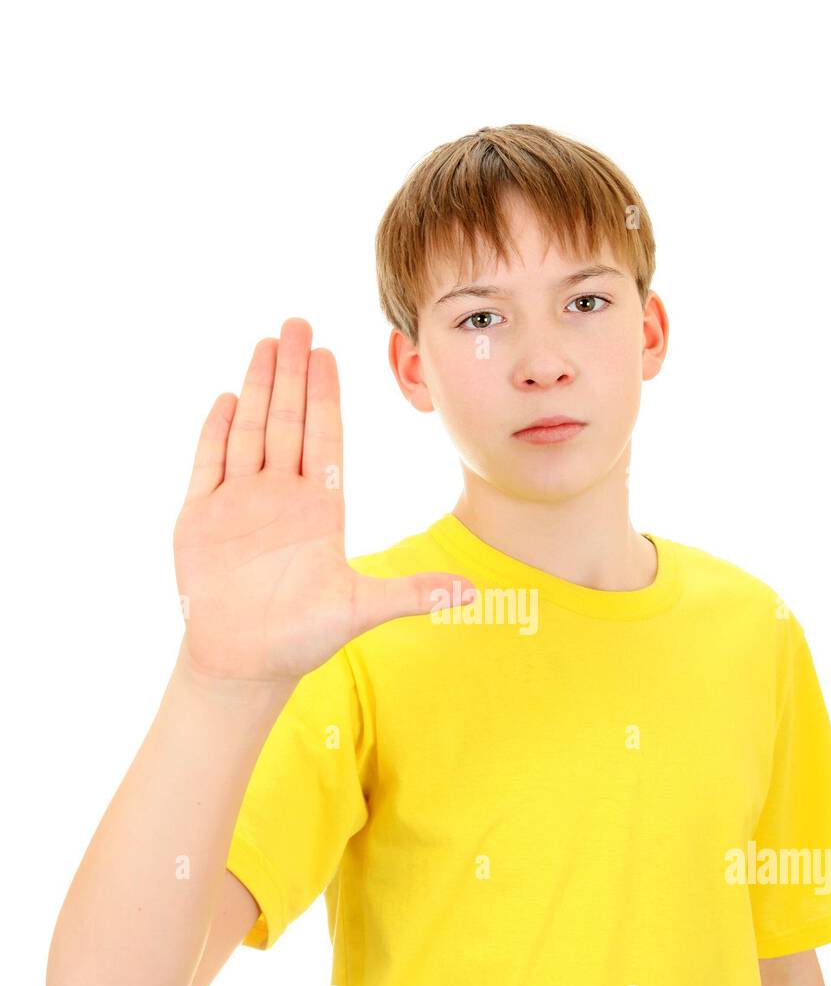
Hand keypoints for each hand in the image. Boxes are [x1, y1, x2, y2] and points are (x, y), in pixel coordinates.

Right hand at [173, 318, 476, 682]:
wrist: (245, 663)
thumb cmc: (303, 638)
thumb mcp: (362, 610)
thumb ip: (413, 595)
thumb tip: (474, 594)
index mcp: (319, 509)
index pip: (325, 438)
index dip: (325, 396)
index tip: (329, 354)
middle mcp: (280, 497)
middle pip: (287, 421)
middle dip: (291, 372)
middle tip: (297, 322)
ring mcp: (240, 503)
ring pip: (250, 431)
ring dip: (257, 388)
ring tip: (265, 343)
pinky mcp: (202, 519)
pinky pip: (210, 465)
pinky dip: (216, 433)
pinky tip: (227, 398)